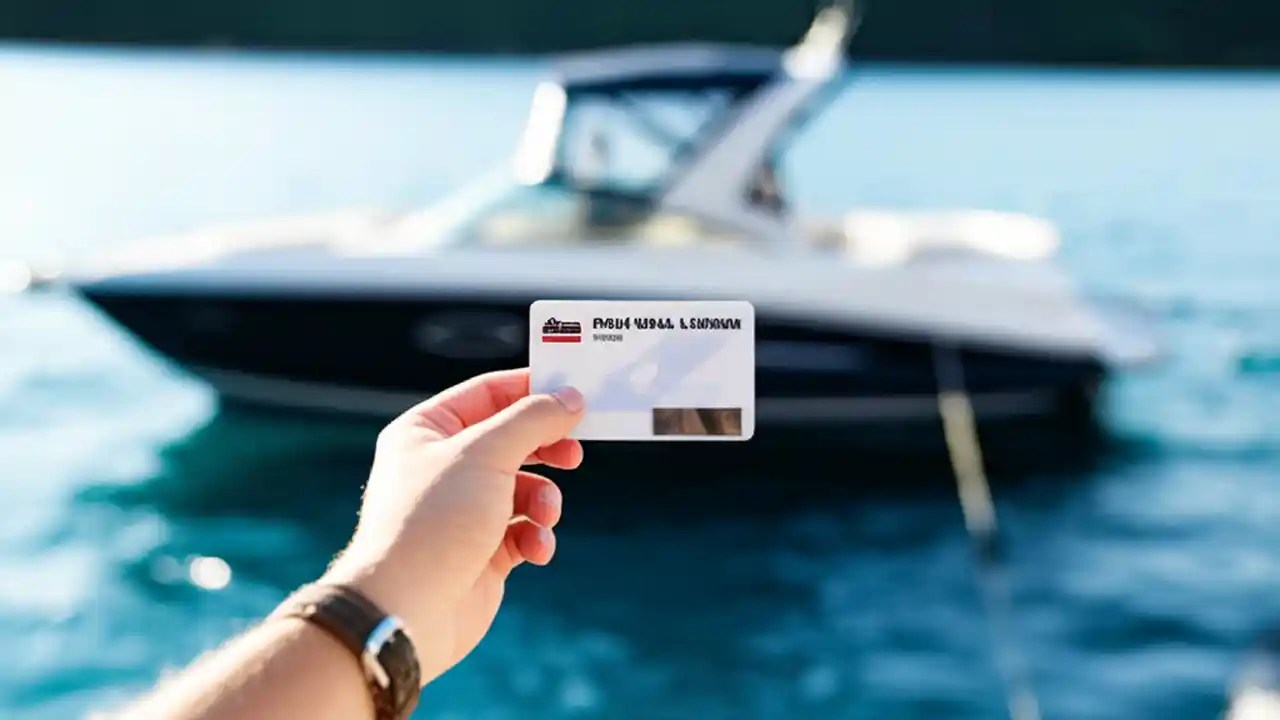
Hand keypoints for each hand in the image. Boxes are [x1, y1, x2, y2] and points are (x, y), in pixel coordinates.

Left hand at [323, 368, 584, 682]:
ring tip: (544, 515)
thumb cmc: (432, 523)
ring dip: (544, 500)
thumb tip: (571, 399)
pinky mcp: (481, 551)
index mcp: (426, 431)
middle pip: (511, 440)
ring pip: (523, 488)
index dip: (532, 390)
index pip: (487, 393)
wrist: (407, 611)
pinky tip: (536, 549)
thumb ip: (533, 420)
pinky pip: (523, 531)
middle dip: (546, 448)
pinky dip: (536, 537)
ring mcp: (462, 511)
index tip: (575, 394)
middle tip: (573, 454)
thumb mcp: (485, 453)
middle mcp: (442, 467)